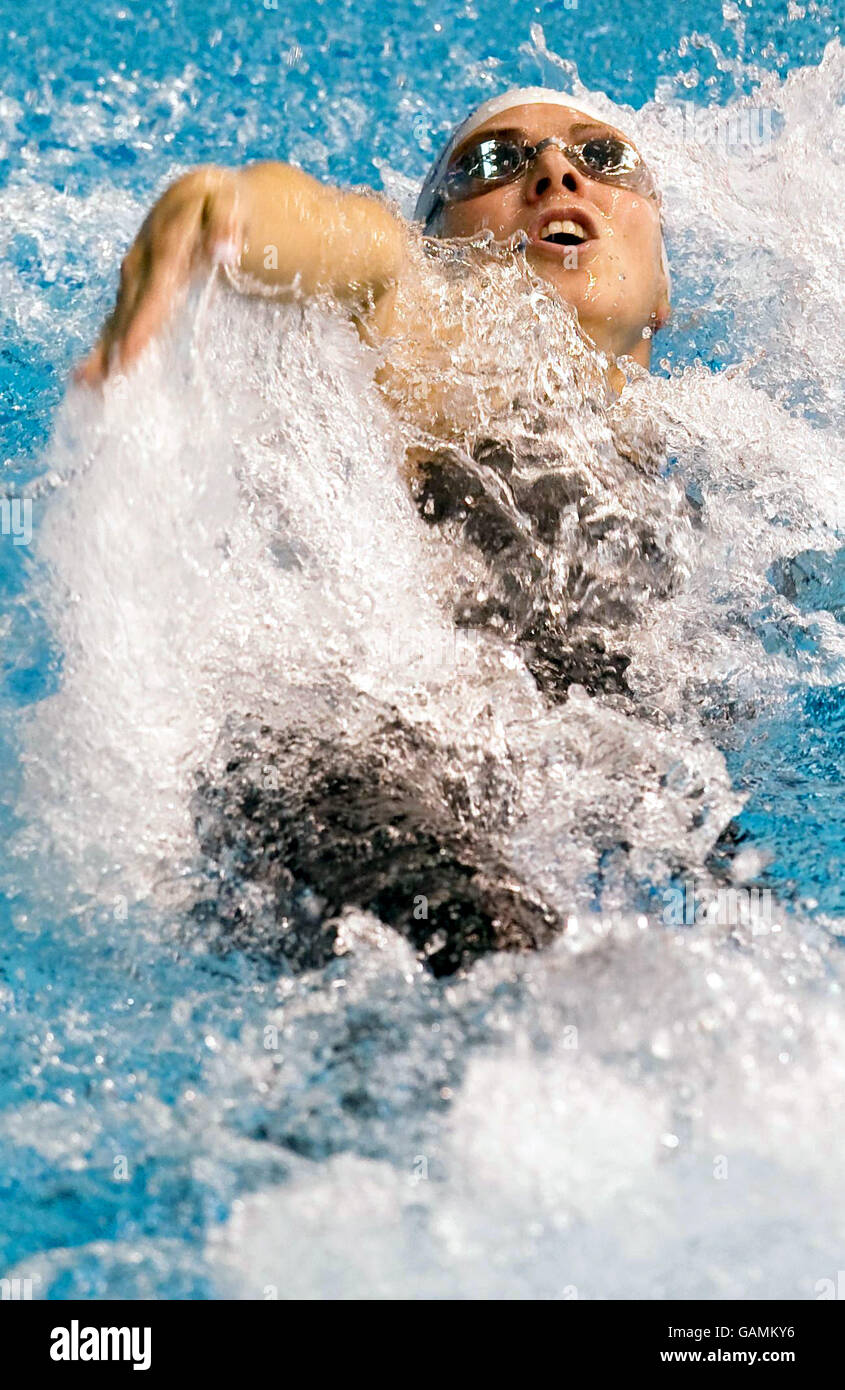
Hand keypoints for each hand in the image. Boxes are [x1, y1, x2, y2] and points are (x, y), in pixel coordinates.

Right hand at [76, 167, 241, 385]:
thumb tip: (222, 253)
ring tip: (93, 379)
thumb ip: (228, 222)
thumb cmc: (236, 206)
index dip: (148, 311)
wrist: (215, 193)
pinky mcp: (138, 280)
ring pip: (123, 306)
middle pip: (134, 295)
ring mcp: (138, 263)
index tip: (136, 346)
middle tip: (114, 375)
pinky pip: (122, 312)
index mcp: (171, 225)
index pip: (161, 273)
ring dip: (108, 343)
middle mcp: (146, 246)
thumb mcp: (236, 203)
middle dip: (124, 335)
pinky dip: (108, 341)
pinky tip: (91, 372)